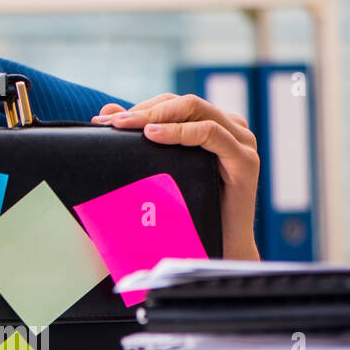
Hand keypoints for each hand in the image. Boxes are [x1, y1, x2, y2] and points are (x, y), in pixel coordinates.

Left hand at [92, 94, 260, 260]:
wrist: (216, 246)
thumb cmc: (188, 209)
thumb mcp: (161, 168)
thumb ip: (141, 138)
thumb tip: (108, 109)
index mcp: (211, 125)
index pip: (172, 104)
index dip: (139, 108)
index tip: (104, 119)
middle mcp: (230, 128)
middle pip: (182, 103)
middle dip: (143, 110)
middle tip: (110, 123)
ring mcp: (241, 142)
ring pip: (195, 110)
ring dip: (156, 115)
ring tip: (125, 126)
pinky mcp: (245, 160)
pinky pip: (210, 133)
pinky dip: (179, 131)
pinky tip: (153, 135)